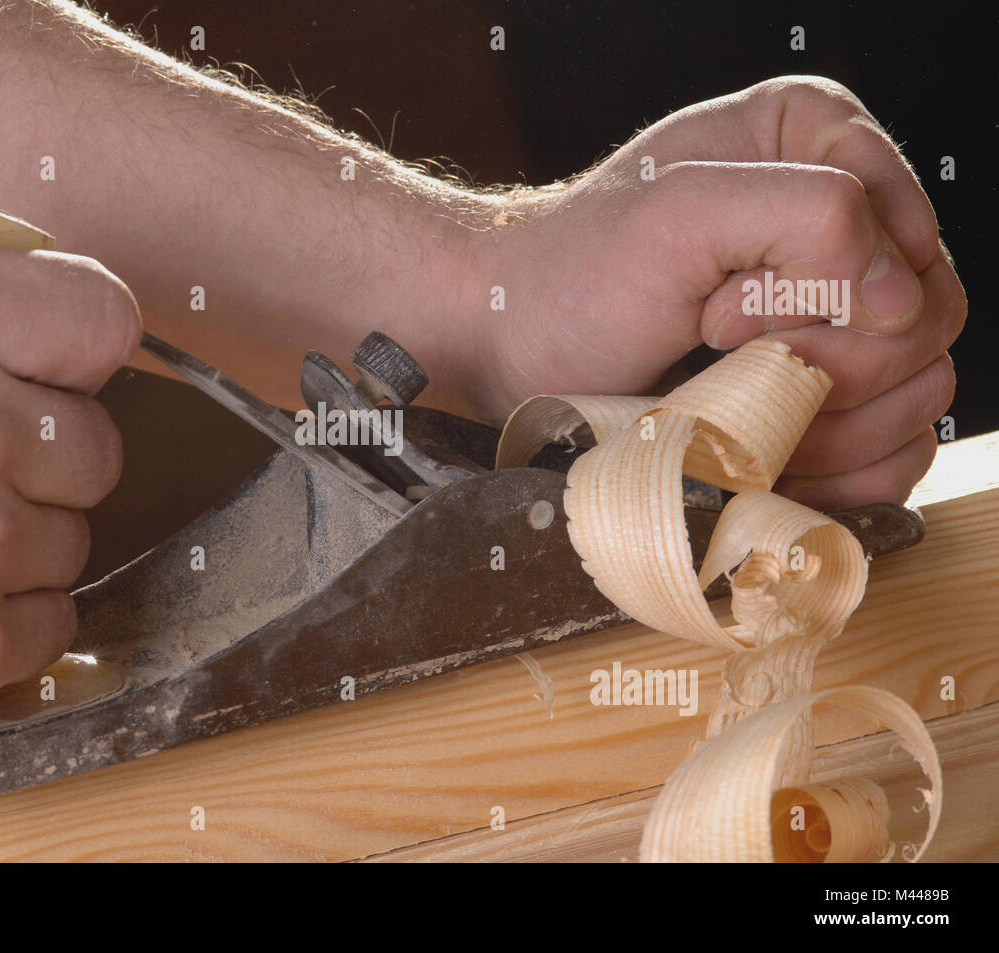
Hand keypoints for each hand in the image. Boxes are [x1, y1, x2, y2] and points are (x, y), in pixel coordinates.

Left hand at [465, 75, 965, 507]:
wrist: (515, 353)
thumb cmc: (575, 279)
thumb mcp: (678, 214)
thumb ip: (809, 216)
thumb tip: (903, 297)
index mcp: (821, 146)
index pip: (910, 232)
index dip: (820, 290)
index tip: (718, 311)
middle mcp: (845, 225)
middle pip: (929, 318)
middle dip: (820, 360)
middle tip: (717, 357)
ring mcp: (843, 321)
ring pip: (920, 392)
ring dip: (826, 422)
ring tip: (727, 407)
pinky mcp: (830, 401)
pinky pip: (894, 452)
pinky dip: (836, 471)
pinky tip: (764, 456)